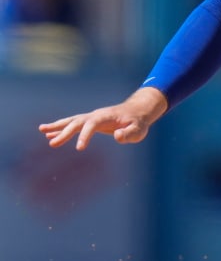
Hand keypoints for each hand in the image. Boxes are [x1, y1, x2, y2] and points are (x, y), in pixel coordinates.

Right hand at [38, 87, 167, 149]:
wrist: (137, 111)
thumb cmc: (138, 122)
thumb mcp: (139, 130)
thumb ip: (129, 134)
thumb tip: (117, 136)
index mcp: (106, 116)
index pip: (92, 125)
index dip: (85, 136)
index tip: (79, 149)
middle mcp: (96, 115)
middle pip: (77, 122)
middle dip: (65, 132)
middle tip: (52, 144)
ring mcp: (91, 117)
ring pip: (72, 121)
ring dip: (57, 126)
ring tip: (42, 130)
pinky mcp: (90, 122)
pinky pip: (73, 125)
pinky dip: (60, 128)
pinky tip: (48, 134)